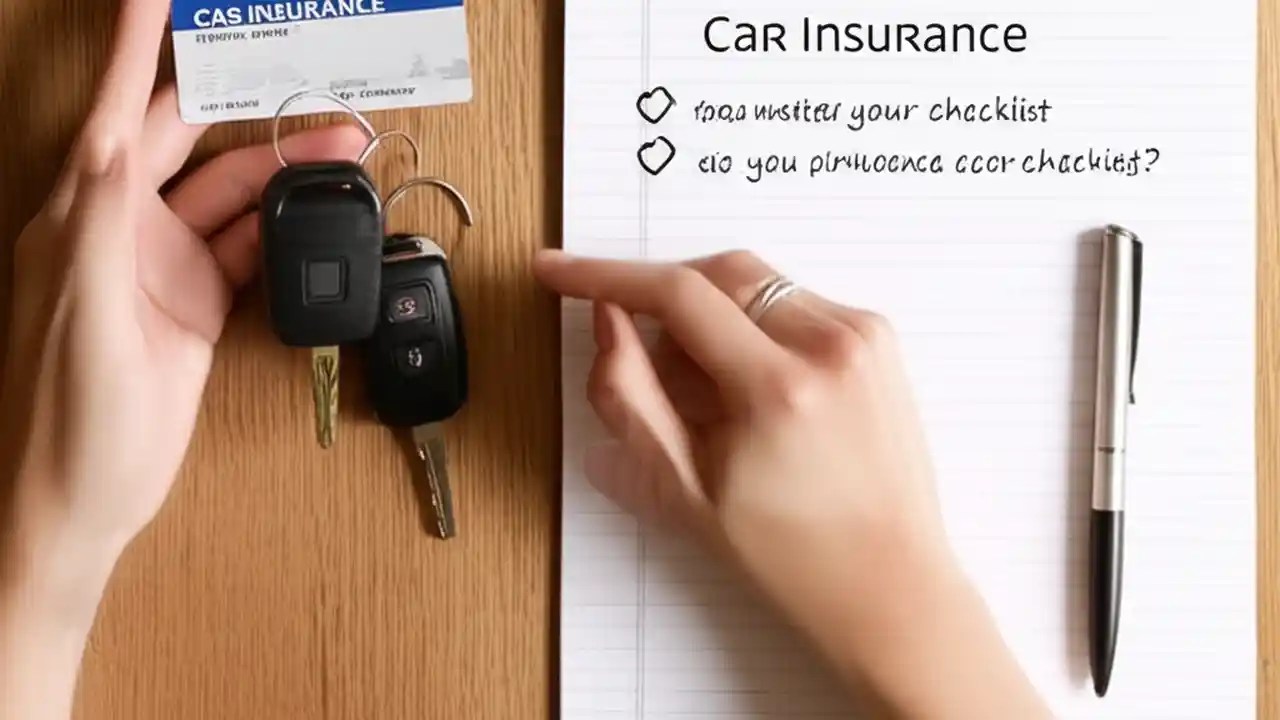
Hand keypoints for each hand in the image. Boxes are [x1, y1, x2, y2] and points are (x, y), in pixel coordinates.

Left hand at [1, 0, 365, 559]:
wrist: (86, 500)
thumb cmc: (66, 421)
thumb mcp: (80, 319)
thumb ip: (99, 226)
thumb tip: (112, 140)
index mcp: (79, 219)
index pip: (117, 111)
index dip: (137, 45)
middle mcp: (121, 230)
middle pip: (190, 139)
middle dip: (249, 102)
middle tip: (305, 71)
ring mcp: (164, 265)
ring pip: (234, 193)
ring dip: (287, 169)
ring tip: (347, 147)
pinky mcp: (196, 301)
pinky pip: (249, 248)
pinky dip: (288, 229)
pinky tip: (321, 217)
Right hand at [535, 249, 1049, 717]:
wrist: (889, 587)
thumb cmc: (790, 558)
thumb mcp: (683, 491)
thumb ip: (630, 396)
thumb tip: (605, 318)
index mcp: (780, 390)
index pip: (677, 294)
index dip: (603, 274)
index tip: (559, 271)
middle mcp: (831, 347)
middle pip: (717, 273)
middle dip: (663, 299)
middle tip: (646, 361)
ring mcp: (864, 337)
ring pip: (755, 284)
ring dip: (711, 317)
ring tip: (712, 397)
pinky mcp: (878, 339)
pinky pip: (794, 302)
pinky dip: (755, 328)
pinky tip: (754, 390)